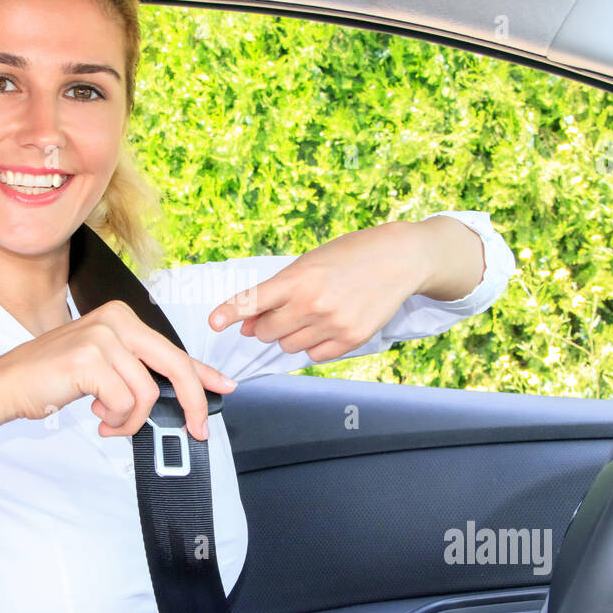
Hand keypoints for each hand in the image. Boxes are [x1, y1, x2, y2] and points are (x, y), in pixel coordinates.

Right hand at [0, 300, 236, 441]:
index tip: (224, 387)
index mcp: (121, 317)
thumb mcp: (102, 366)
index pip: (173, 348)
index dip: (203, 373)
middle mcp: (115, 319)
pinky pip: (124, 403)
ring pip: (146, 392)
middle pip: (174, 364)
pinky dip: (115, 419)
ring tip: (109, 422)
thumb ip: (137, 373)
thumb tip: (174, 395)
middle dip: (191, 402)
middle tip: (196, 429)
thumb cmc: (51, 377)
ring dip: (131, 419)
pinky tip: (96, 416)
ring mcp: (102, 337)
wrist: (6, 384)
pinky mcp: (89, 360)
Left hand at [207, 223, 422, 362]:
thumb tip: (248, 324)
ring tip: (312, 312)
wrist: (399, 259)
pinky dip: (313, 345)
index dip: (229, 312)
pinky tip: (327, 324)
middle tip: (283, 311)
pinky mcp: (351, 339)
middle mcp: (313, 304)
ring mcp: (333, 324)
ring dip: (290, 334)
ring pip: (287, 346)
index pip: (253, 300)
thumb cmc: (350, 256)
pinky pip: (313, 356)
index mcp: (298, 278)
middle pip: (265, 332)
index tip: (213, 323)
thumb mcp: (308, 263)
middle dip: (266, 325)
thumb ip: (277, 293)